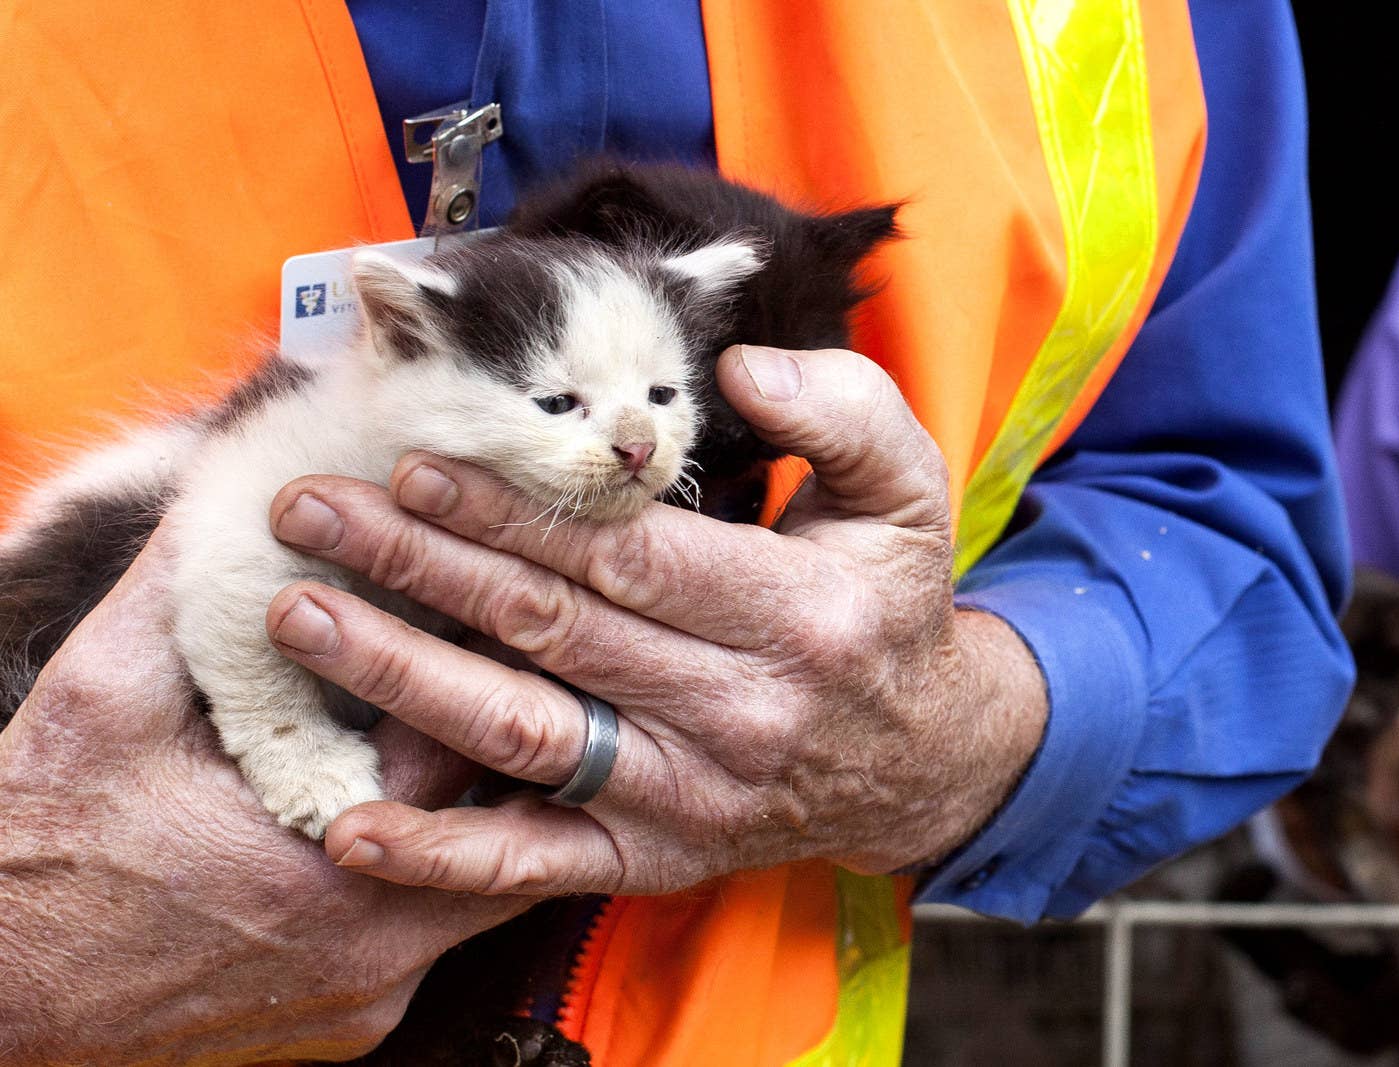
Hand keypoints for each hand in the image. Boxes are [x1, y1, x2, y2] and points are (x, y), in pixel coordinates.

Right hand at [0, 531, 527, 1064]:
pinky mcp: (360, 1023)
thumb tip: (238, 481)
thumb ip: (182, 588)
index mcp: (324, 869)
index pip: (461, 741)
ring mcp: (372, 997)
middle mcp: (372, 951)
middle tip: (489, 653)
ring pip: (476, 878)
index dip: (473, 660)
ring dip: (468, 800)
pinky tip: (399, 799)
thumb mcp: (101, 700)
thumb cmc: (39, 847)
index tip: (476, 599)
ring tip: (450, 717)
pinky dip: (425, 863)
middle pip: (496, 818)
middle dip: (490, 729)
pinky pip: (429, 927)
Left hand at [266, 345, 1047, 895]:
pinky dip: (440, 851)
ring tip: (299, 617)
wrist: (921, 758)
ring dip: (402, 677)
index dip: (516, 512)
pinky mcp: (654, 855)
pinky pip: (535, 862)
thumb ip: (841, 410)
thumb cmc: (888, 603)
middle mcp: (738, 713)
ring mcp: (688, 794)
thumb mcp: (906, 490)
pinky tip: (349, 823)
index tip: (415, 460)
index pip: (628, 554)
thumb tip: (738, 370)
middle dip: (421, 565)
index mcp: (796, 612)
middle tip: (311, 511)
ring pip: (523, 733)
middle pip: (553, 630)